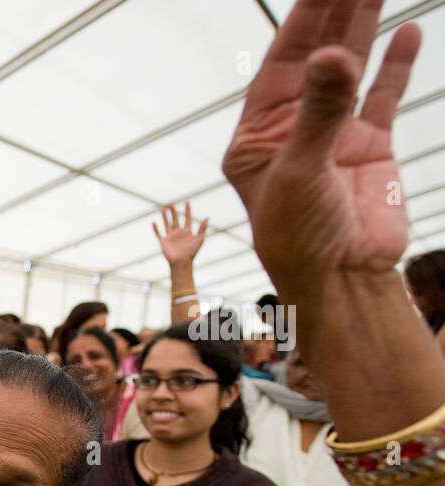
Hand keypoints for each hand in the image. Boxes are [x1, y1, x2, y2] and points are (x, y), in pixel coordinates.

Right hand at [152, 202, 207, 265]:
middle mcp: (178, 233)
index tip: (187, 202)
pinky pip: (158, 234)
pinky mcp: (163, 242)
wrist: (181, 263)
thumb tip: (207, 218)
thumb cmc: (192, 252)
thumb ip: (202, 228)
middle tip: (171, 204)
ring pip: (167, 224)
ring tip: (163, 209)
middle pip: (176, 219)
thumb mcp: (200, 239)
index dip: (187, 210)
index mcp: (187, 232)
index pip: (187, 218)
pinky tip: (153, 222)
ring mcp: (170, 237)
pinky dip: (155, 229)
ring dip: (165, 217)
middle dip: (173, 211)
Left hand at [223, 0, 421, 291]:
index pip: (280, 66)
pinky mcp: (369, 149)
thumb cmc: (299, 237)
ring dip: (363, 27)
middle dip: (334, 14)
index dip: (303, 22)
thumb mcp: (301, 170)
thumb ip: (319, 111)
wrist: (342, 280)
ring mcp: (332, 137)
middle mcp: (292, 131)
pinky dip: (395, 65)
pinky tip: (407, 32)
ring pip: (349, 70)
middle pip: (314, 59)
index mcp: (257, 137)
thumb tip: (332, 54)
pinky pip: (383, 96)